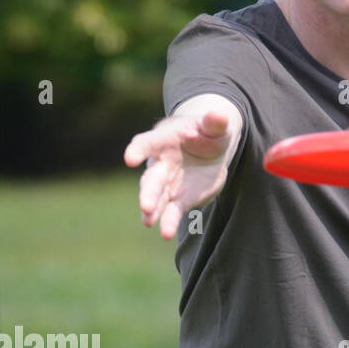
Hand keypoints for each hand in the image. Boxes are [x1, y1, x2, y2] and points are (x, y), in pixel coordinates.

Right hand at [124, 102, 239, 238]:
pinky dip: (168, 221)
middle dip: (148, 192)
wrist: (211, 149)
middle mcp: (161, 163)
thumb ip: (215, 122)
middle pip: (151, 178)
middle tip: (145, 205)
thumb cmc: (209, 132)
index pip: (147, 143)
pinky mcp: (179, 198)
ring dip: (152, 210)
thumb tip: (219, 114)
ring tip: (148, 222)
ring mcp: (168, 183)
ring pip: (157, 198)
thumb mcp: (216, 126)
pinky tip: (164, 233)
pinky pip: (171, 210)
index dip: (138, 150)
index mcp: (165, 139)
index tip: (130, 158)